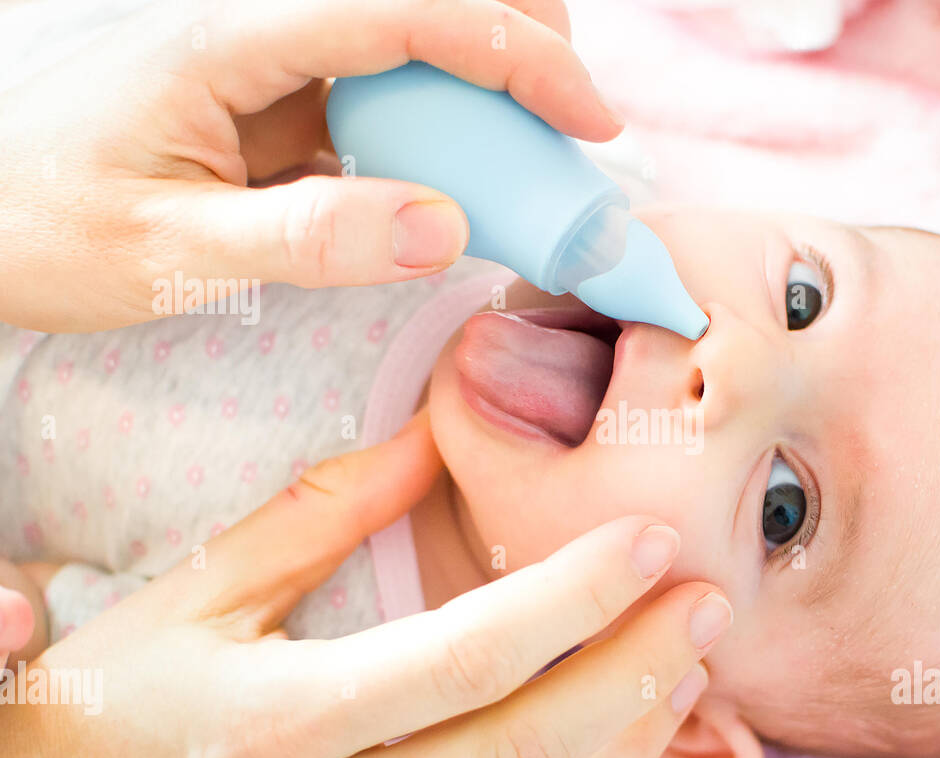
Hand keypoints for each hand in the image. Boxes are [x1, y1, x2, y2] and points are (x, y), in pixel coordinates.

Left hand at [0, 0, 622, 332]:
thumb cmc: (42, 228)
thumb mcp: (171, 255)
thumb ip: (310, 240)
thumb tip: (449, 227)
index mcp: (228, 33)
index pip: (408, 9)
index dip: (519, 55)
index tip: (590, 122)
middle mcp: (255, 19)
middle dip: (521, 33)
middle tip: (573, 121)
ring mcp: (265, 49)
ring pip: (410, 28)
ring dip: (486, 75)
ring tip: (533, 152)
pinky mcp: (268, 86)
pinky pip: (380, 81)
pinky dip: (440, 119)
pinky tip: (456, 178)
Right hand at [0, 411, 728, 757]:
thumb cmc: (108, 705)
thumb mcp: (193, 597)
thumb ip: (316, 517)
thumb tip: (430, 434)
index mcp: (281, 726)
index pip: (465, 660)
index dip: (572, 599)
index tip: (647, 542)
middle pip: (523, 753)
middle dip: (634, 676)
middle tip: (709, 603)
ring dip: (628, 749)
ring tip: (688, 670)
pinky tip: (620, 745)